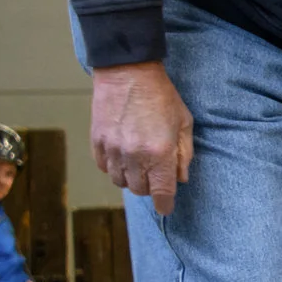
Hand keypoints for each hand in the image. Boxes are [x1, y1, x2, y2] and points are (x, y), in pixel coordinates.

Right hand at [92, 61, 193, 215]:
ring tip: (140, 164)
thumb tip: (181, 178)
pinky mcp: (97, 142)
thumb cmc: (161, 96)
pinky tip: (124, 156)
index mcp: (159, 153)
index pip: (161, 192)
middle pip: (140, 190)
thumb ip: (184, 154)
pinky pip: (105, 168)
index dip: (165, 204)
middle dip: (150, 187)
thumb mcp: (184, 123)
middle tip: (156, 175)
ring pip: (121, 182)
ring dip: (132, 178)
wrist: (128, 73)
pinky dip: (115, 168)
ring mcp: (113, 150)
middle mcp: (134, 156)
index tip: (166, 208)